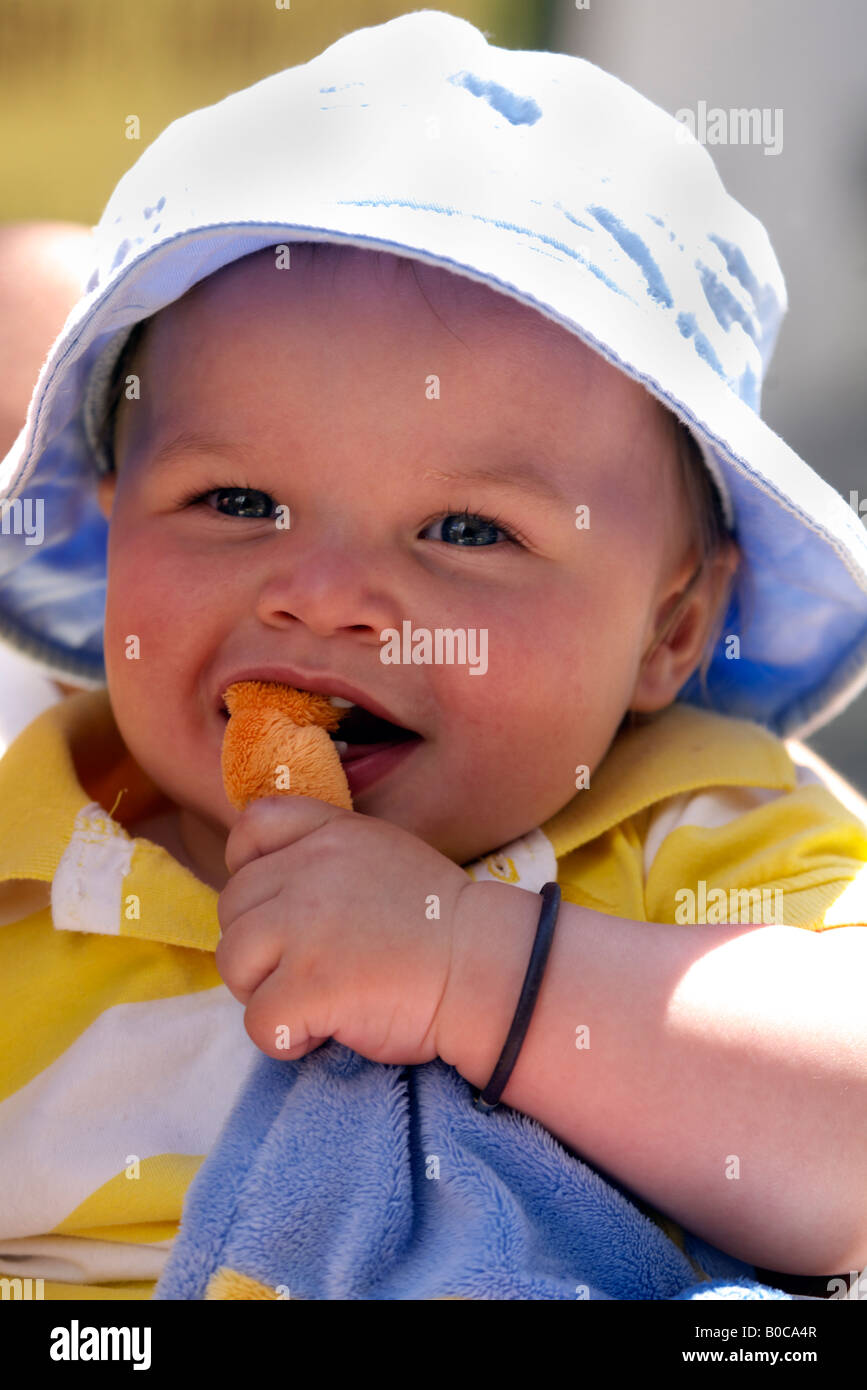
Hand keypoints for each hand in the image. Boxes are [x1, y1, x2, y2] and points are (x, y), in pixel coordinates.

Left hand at [215, 796, 472, 1066]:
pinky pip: (258, 1022)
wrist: (488, 972)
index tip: (283, 909)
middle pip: (233, 907)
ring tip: (316, 1000)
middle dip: (260, 946)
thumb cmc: (442, 928)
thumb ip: (326, 856)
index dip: (252, 873)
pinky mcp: (306, 984)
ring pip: (233, 963)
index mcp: (331, 833)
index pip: (250, 829)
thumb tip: (268, 888)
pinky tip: (326, 1029)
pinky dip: (286, 1038)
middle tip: (309, 971)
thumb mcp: (383, 856)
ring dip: (266, 991)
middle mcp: (309, 869)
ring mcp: (304, 926)